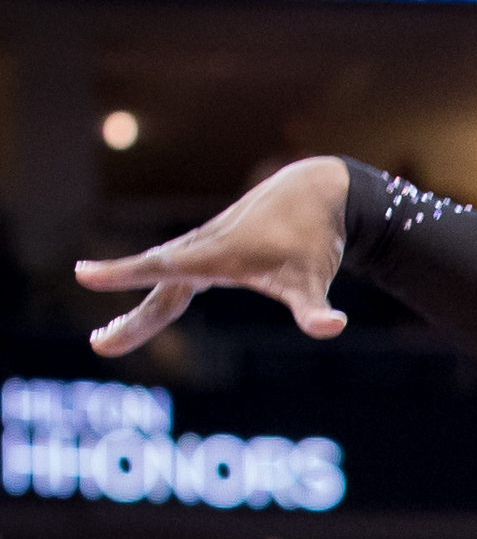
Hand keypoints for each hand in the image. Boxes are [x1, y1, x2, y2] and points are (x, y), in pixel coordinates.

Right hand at [76, 156, 351, 356]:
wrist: (318, 193)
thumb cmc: (313, 238)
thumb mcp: (314, 278)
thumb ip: (315, 308)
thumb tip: (331, 327)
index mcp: (217, 255)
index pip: (163, 267)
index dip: (124, 272)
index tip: (83, 273)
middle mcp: (203, 248)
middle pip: (158, 285)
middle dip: (133, 318)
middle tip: (100, 345)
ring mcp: (204, 247)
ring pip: (162, 281)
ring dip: (138, 312)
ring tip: (107, 338)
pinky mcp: (211, 249)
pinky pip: (172, 275)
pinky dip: (154, 295)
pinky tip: (142, 318)